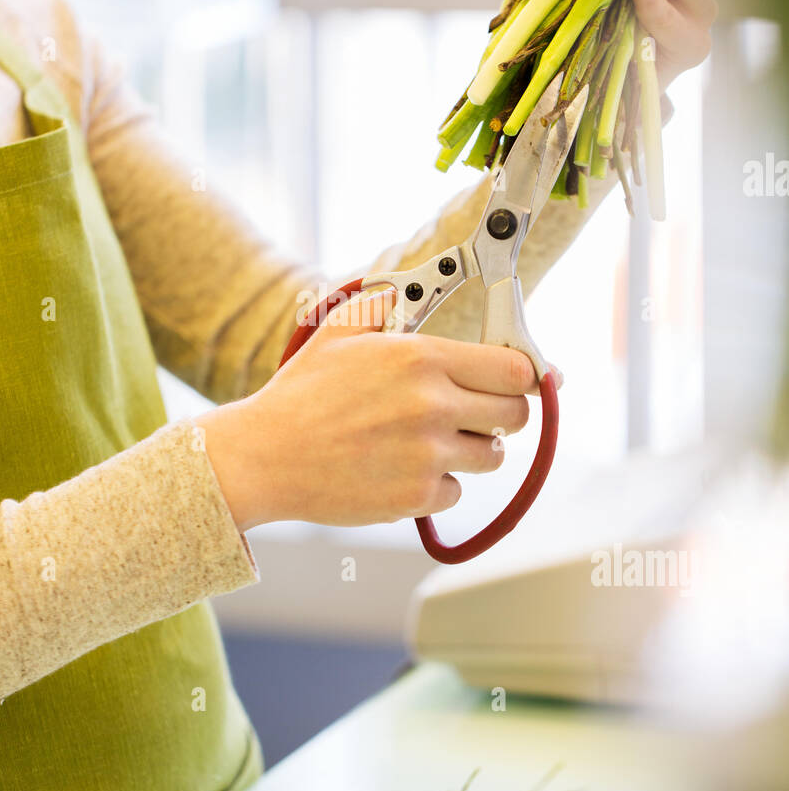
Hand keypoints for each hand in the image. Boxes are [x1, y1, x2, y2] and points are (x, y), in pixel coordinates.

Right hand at [197, 289, 544, 531]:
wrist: (265, 457)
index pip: (515, 369)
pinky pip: (456, 491)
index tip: (523, 381)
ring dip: (473, 450)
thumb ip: (382, 305)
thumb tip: (406, 293)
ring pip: (492, 456)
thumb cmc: (300, 396)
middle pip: (516, 415)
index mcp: (421, 359)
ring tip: (433, 442)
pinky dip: (437, 485)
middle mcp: (433, 406)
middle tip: (477, 413)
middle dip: (503, 414)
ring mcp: (428, 456)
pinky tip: (403, 469)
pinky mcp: (416, 497)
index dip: (526, 376)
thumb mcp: (338, 333)